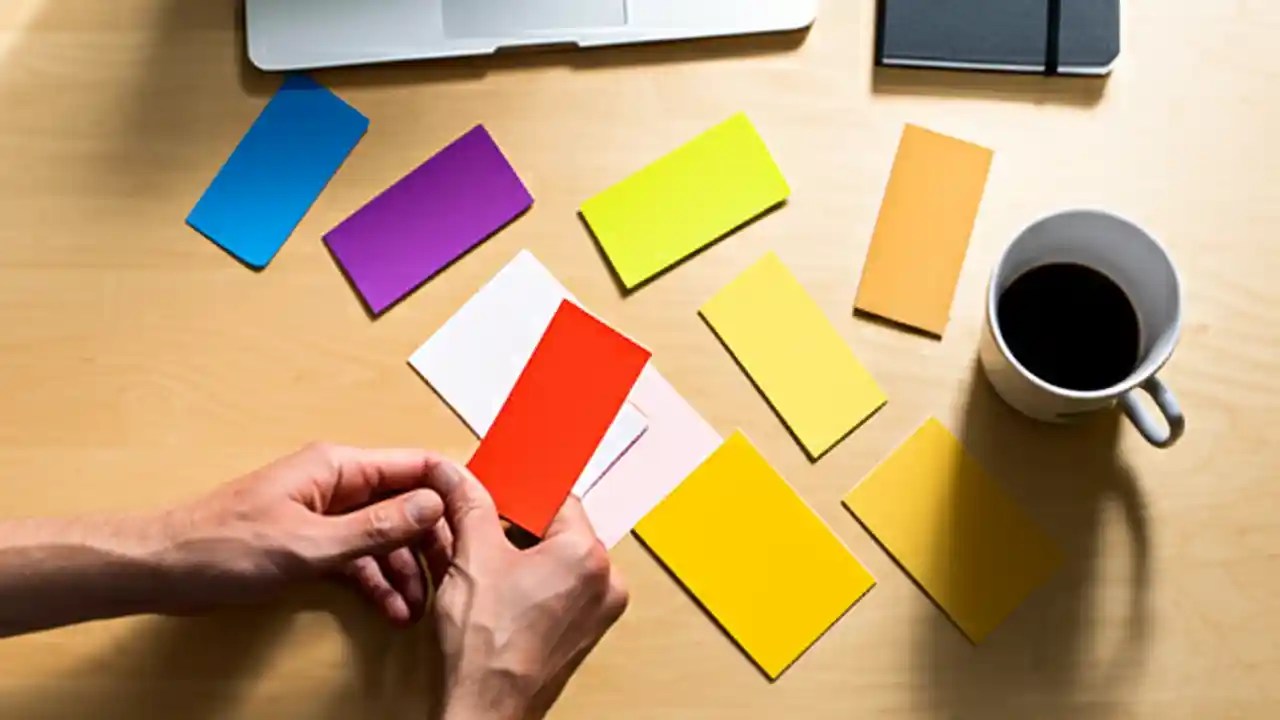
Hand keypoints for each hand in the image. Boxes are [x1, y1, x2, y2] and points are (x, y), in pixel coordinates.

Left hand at [158, 443, 449, 623]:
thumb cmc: (223, 546)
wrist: (165, 570)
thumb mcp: (311, 543)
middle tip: (455, 576)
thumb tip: (432, 505)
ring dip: (406, 570)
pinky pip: (360, 558)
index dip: (451, 490)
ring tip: (422, 606)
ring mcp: (326, 513)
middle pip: (407, 504)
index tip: (478, 520)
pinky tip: (392, 608)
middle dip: (433, 540)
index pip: (415, 464)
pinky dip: (377, 582)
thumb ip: (377, 527)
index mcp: (338, 466)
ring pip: (386, 536)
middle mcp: (337, 483)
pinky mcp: (312, 542)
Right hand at [423, 463, 629, 719]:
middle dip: (514, 525)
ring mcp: (598, 610)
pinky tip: (496, 589)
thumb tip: (459, 478)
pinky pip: (558, 588)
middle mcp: (606, 581)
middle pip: (557, 528)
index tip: (491, 491)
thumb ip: (469, 505)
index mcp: (587, 555)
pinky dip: (530, 581)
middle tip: (479, 527)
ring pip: (556, 559)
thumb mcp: (471, 558)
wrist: (486, 711)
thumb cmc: (486, 651)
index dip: (515, 491)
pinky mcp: (583, 630)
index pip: (555, 496)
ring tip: (483, 563)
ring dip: (519, 553)